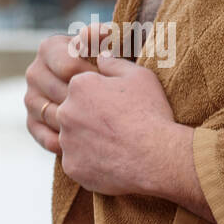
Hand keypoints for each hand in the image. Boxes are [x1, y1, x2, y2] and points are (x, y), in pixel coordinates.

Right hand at [24, 23, 105, 153]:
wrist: (113, 99)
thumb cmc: (117, 70)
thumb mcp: (117, 48)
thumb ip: (108, 39)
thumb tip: (97, 32)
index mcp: (50, 48)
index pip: (64, 62)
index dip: (88, 73)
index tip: (108, 81)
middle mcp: (35, 72)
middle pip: (56, 89)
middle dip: (84, 100)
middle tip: (108, 107)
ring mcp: (31, 99)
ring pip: (50, 113)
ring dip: (75, 122)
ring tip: (100, 126)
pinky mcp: (32, 123)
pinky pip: (44, 135)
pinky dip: (65, 142)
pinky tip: (87, 142)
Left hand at [56, 53, 177, 196]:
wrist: (157, 156)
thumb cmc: (151, 113)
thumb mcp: (140, 77)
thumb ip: (114, 63)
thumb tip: (100, 57)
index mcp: (79, 86)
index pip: (82, 89)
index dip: (102, 97)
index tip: (118, 106)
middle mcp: (65, 112)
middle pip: (74, 113)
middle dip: (92, 118)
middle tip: (118, 126)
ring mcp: (66, 141)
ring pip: (73, 138)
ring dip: (89, 140)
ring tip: (117, 144)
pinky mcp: (70, 166)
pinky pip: (77, 162)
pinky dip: (91, 162)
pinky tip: (112, 160)